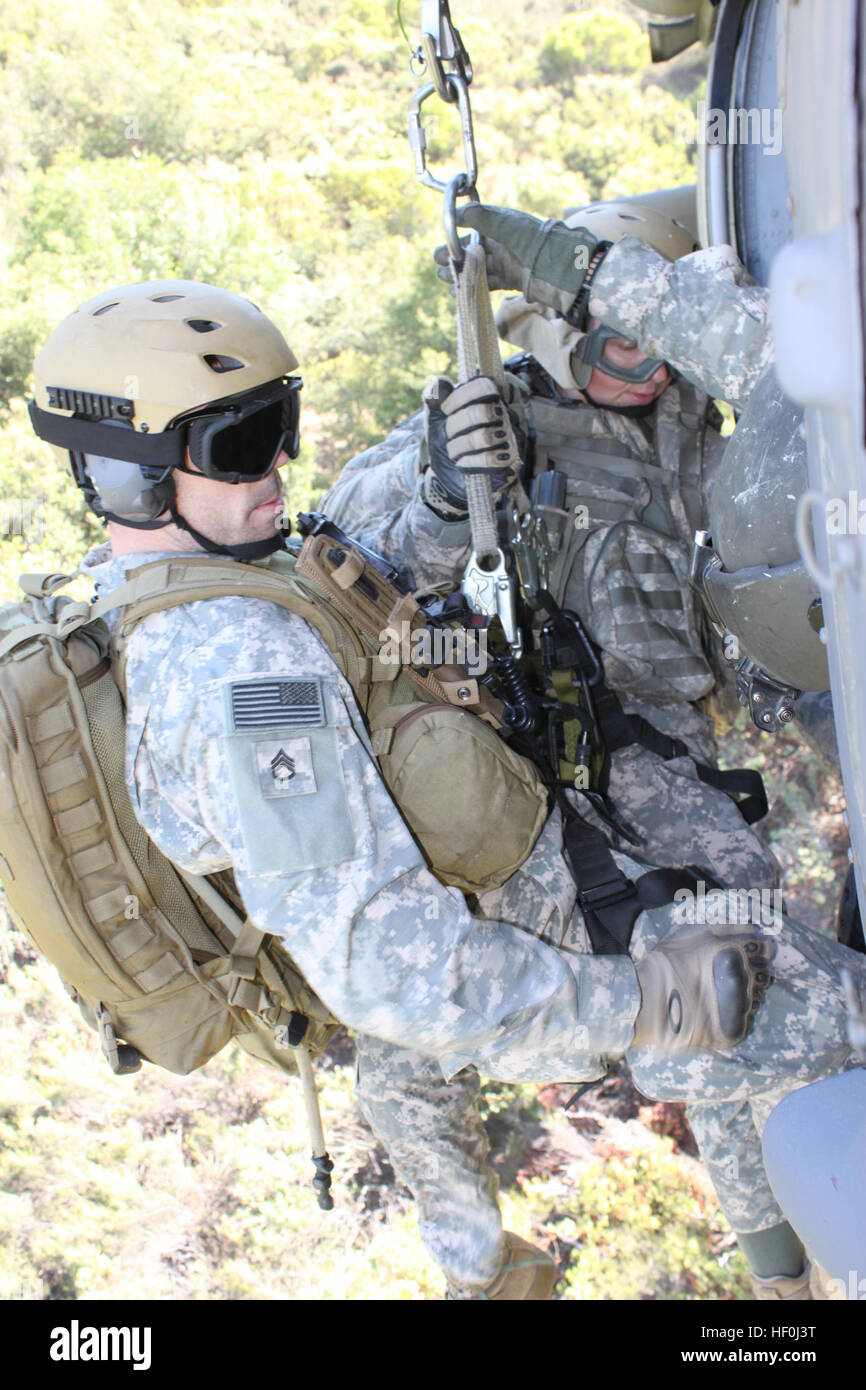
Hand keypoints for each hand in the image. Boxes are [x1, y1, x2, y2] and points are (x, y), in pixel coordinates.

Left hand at [423, 375, 523, 514]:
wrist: (446, 474)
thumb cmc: (445, 440)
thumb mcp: (434, 416)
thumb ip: (433, 395)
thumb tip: (440, 383)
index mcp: (487, 397)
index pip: (484, 385)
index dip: (461, 397)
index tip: (445, 410)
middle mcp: (503, 414)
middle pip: (482, 412)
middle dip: (455, 426)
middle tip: (448, 435)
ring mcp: (510, 437)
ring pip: (484, 436)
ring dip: (459, 447)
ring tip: (454, 452)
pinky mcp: (510, 461)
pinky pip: (490, 459)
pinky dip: (468, 463)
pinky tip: (462, 464)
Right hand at [434, 204, 601, 318]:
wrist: (558, 266)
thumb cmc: (533, 239)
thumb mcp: (504, 222)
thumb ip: (478, 216)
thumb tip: (453, 214)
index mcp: (499, 225)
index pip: (471, 229)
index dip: (455, 238)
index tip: (441, 248)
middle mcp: (501, 243)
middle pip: (471, 251)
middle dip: (454, 258)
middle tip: (440, 266)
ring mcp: (505, 262)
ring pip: (476, 268)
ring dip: (460, 274)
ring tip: (446, 278)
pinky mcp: (509, 279)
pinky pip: (486, 283)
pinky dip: (472, 287)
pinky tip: (459, 292)